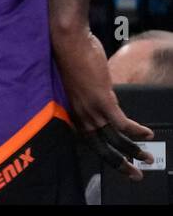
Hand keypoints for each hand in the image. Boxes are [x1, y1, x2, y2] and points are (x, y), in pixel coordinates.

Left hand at [53, 28, 153, 179]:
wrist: (66, 41)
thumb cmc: (70, 56)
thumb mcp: (77, 83)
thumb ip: (88, 97)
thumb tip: (101, 100)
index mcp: (72, 111)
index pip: (88, 140)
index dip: (103, 153)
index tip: (115, 162)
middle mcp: (80, 114)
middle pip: (101, 147)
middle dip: (119, 164)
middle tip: (135, 174)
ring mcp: (91, 109)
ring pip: (114, 139)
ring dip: (133, 151)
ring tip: (147, 158)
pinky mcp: (102, 100)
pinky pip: (122, 123)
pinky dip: (136, 131)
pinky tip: (147, 134)